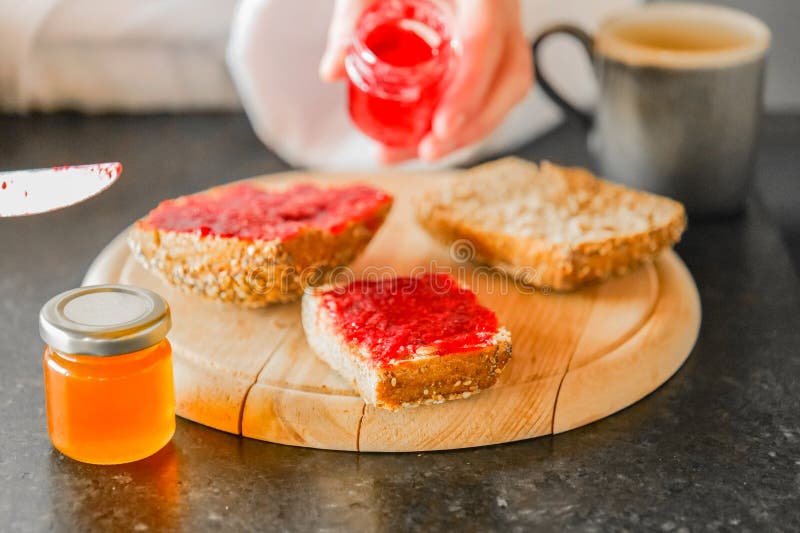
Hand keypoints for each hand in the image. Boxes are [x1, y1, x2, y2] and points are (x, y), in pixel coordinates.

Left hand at [320, 0, 532, 163]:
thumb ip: (352, 21)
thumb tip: (331, 72)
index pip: (484, 38)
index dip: (468, 88)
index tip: (441, 126)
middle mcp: (503, 9)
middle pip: (510, 76)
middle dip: (472, 125)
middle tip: (428, 151)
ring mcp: (507, 30)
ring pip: (509, 89)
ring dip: (472, 130)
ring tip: (424, 152)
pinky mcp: (499, 49)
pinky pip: (498, 89)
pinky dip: (470, 119)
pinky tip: (435, 138)